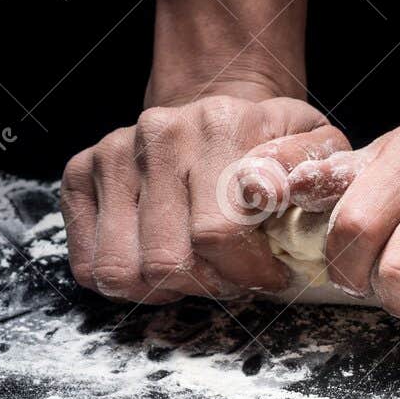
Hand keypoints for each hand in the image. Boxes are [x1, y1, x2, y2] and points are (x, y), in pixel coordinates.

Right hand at [61, 95, 349, 301]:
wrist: (219, 108)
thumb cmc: (272, 144)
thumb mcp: (317, 145)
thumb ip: (317, 173)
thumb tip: (284, 196)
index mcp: (223, 127)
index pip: (217, 234)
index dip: (246, 273)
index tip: (270, 276)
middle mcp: (161, 135)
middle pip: (167, 261)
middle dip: (208, 286)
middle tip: (233, 278)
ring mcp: (114, 153)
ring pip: (123, 270)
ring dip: (165, 290)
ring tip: (199, 271)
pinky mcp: (81, 173)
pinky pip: (88, 264)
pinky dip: (129, 282)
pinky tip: (163, 263)